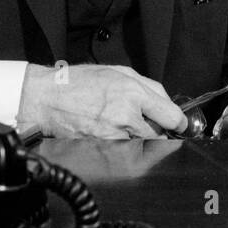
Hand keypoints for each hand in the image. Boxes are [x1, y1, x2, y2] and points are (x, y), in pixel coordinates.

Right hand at [17, 64, 186, 138]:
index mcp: (133, 93)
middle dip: (158, 133)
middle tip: (146, 125)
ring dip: (140, 142)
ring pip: (142, 148)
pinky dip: (123, 149)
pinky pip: (124, 155)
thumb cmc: (80, 82)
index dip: (180, 124)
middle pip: (159, 136)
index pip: (171, 117)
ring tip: (122, 127)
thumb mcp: (120, 72)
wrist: (46, 99)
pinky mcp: (100, 151)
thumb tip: (170, 105)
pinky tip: (111, 135)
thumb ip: (150, 87)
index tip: (180, 127)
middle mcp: (126, 116)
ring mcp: (112, 137)